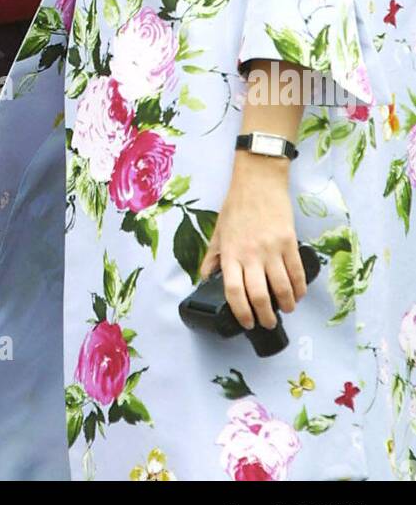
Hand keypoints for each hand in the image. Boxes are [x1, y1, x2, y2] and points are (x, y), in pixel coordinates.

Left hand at [198, 155, 307, 329]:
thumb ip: (212, 258)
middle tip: (268, 323)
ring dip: (286, 306)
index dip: (240, 312)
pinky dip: (299, 289)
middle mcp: (251, 254)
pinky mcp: (289, 242)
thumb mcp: (218, 231)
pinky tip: (297, 294)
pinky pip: (297, 273)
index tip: (246, 323)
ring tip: (285, 310)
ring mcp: (272, 248)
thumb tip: (204, 279)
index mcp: (231, 253)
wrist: (259, 181)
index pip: (233, 291)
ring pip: (282, 288)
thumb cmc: (237, 205)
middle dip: (265, 317)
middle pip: (259, 296)